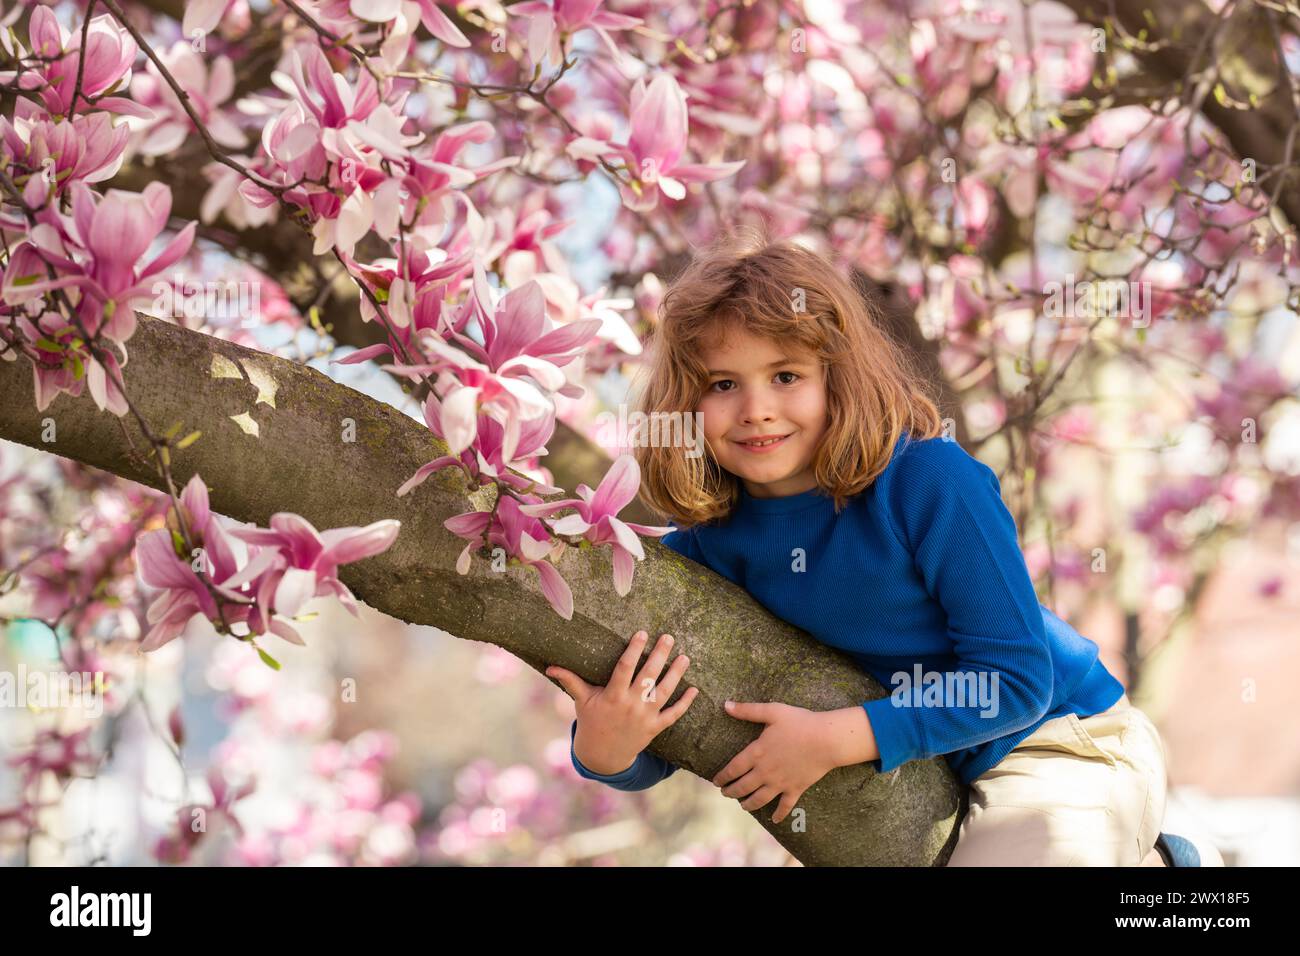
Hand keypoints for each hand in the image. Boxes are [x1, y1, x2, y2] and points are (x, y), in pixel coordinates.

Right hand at [547, 630, 698, 775]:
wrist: (602, 756)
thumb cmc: (591, 721)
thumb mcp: (581, 701)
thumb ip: (570, 680)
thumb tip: (550, 666)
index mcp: (612, 696)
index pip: (625, 668)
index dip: (634, 650)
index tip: (642, 633)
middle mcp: (630, 705)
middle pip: (648, 676)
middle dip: (659, 655)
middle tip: (668, 637)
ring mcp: (644, 718)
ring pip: (664, 693)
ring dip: (676, 674)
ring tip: (684, 657)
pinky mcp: (654, 729)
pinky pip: (673, 715)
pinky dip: (684, 703)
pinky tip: (694, 689)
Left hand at [713, 700, 837, 824]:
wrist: (827, 739)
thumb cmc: (800, 722)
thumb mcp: (772, 711)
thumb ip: (748, 710)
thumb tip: (726, 705)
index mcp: (757, 753)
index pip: (733, 769)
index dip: (722, 776)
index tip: (715, 781)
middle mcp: (765, 772)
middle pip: (743, 787)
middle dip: (731, 792)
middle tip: (725, 793)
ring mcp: (780, 783)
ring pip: (759, 799)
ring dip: (748, 804)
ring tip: (743, 805)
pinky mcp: (796, 789)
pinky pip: (785, 806)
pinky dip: (779, 814)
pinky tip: (774, 820)